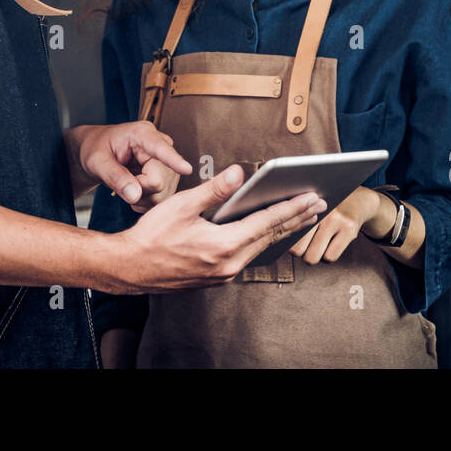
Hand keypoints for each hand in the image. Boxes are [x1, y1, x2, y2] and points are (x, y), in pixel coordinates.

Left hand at [73, 122, 190, 209]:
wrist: (98, 152)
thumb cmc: (96, 149)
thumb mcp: (97, 161)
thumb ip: (114, 177)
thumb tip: (134, 195)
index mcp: (142, 134)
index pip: (160, 149)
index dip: (173, 160)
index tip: (186, 169)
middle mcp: (161, 145)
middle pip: (159, 181)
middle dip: (138, 189)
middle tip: (121, 182)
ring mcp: (168, 162)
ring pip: (162, 193)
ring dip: (141, 197)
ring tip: (127, 184)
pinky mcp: (169, 176)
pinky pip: (162, 199)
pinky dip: (145, 201)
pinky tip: (135, 190)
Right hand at [107, 164, 325, 293]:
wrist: (130, 268)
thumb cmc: (151, 236)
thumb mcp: (182, 205)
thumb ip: (214, 189)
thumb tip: (240, 173)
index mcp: (223, 246)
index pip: (267, 222)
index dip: (293, 208)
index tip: (313, 197)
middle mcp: (229, 265)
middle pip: (271, 237)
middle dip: (297, 219)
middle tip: (320, 204)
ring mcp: (224, 274)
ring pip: (262, 248)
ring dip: (283, 231)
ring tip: (302, 217)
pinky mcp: (217, 277)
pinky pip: (249, 256)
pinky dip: (264, 241)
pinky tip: (269, 233)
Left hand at [290, 186, 381, 263]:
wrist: (359, 200)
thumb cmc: (328, 208)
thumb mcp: (311, 207)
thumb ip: (296, 218)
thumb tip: (279, 234)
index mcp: (306, 204)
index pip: (287, 232)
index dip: (288, 240)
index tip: (292, 239)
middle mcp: (319, 210)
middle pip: (297, 250)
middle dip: (300, 251)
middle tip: (307, 244)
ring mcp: (335, 219)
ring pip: (312, 257)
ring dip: (314, 255)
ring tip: (319, 244)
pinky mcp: (349, 229)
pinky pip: (329, 257)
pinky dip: (328, 256)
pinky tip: (331, 245)